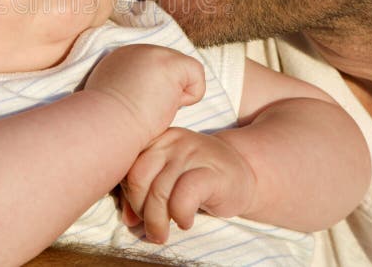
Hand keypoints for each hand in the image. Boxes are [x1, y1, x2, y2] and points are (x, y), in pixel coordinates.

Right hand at [84, 45, 204, 144]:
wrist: (106, 126)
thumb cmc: (110, 126)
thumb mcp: (114, 99)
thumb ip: (130, 88)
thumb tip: (151, 97)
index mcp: (120, 59)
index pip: (151, 70)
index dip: (151, 93)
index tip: (137, 108)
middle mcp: (136, 49)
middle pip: (170, 70)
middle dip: (164, 93)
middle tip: (145, 110)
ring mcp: (153, 52)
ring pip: (183, 72)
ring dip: (174, 96)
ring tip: (153, 109)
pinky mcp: (170, 61)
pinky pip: (196, 74)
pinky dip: (189, 96)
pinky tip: (166, 106)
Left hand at [120, 127, 256, 242]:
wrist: (244, 172)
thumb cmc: (199, 178)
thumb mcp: (166, 177)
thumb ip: (144, 191)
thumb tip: (128, 219)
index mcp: (156, 138)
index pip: (127, 166)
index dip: (127, 195)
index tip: (134, 215)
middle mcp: (172, 140)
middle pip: (138, 178)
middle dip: (140, 210)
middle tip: (151, 228)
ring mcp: (192, 153)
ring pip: (159, 191)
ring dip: (157, 220)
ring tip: (164, 232)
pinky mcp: (212, 172)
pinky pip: (183, 198)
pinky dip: (180, 216)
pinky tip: (185, 222)